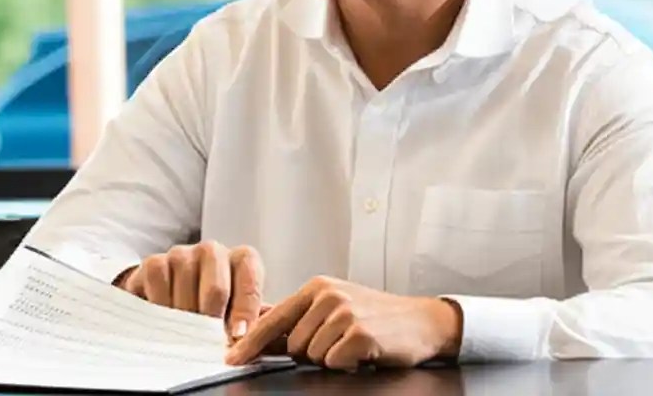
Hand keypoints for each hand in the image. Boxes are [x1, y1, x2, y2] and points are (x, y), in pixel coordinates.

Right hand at [115, 241, 264, 339]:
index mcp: (242, 260)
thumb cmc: (214, 308)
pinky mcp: (154, 261)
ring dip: (185, 321)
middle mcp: (213, 251)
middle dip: (212, 323)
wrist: (172, 298)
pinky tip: (164, 320)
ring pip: (185, 290)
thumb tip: (245, 342)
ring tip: (186, 336)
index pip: (250, 280)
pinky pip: (158, 283)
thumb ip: (247, 326)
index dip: (245, 311)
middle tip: (207, 345)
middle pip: (216, 290)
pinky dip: (161, 307)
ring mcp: (182, 254)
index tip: (237, 337)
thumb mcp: (236, 315)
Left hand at [226, 276, 462, 370]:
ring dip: (331, 359)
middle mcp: (328, 296)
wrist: (421, 321)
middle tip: (338, 343)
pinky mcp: (361, 333)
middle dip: (310, 353)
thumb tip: (258, 324)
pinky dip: (347, 365)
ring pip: (312, 356)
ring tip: (352, 346)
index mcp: (316, 288)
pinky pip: (335, 362)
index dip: (250, 342)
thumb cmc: (374, 317)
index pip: (273, 318)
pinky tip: (363, 353)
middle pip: (293, 345)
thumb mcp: (333, 307)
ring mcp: (345, 313)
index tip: (231, 358)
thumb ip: (298, 317)